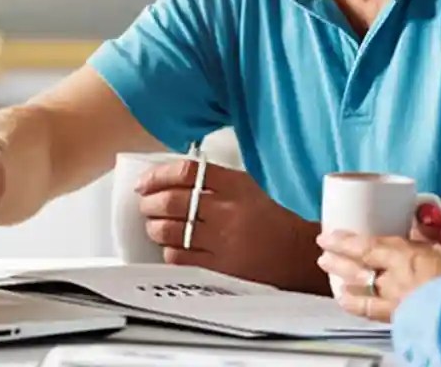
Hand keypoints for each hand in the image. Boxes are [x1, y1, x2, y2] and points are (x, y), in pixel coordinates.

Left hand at [135, 161, 324, 292]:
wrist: (295, 254)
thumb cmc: (268, 219)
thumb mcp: (246, 188)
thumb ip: (212, 181)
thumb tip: (167, 179)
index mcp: (235, 185)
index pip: (186, 172)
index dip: (158, 176)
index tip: (145, 182)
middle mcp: (228, 211)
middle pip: (172, 201)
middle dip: (149, 203)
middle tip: (146, 205)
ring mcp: (223, 240)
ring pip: (169, 230)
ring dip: (154, 228)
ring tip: (155, 226)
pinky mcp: (220, 267)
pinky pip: (178, 256)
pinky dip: (168, 251)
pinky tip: (172, 247)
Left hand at [316, 231, 440, 321]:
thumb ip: (425, 240)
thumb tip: (415, 226)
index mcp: (405, 255)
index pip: (366, 245)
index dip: (345, 241)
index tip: (328, 236)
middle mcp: (393, 276)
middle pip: (357, 266)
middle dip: (338, 259)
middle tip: (323, 254)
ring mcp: (393, 299)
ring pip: (360, 288)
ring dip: (343, 280)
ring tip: (332, 276)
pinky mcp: (397, 317)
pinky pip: (369, 310)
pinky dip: (355, 304)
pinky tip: (345, 301)